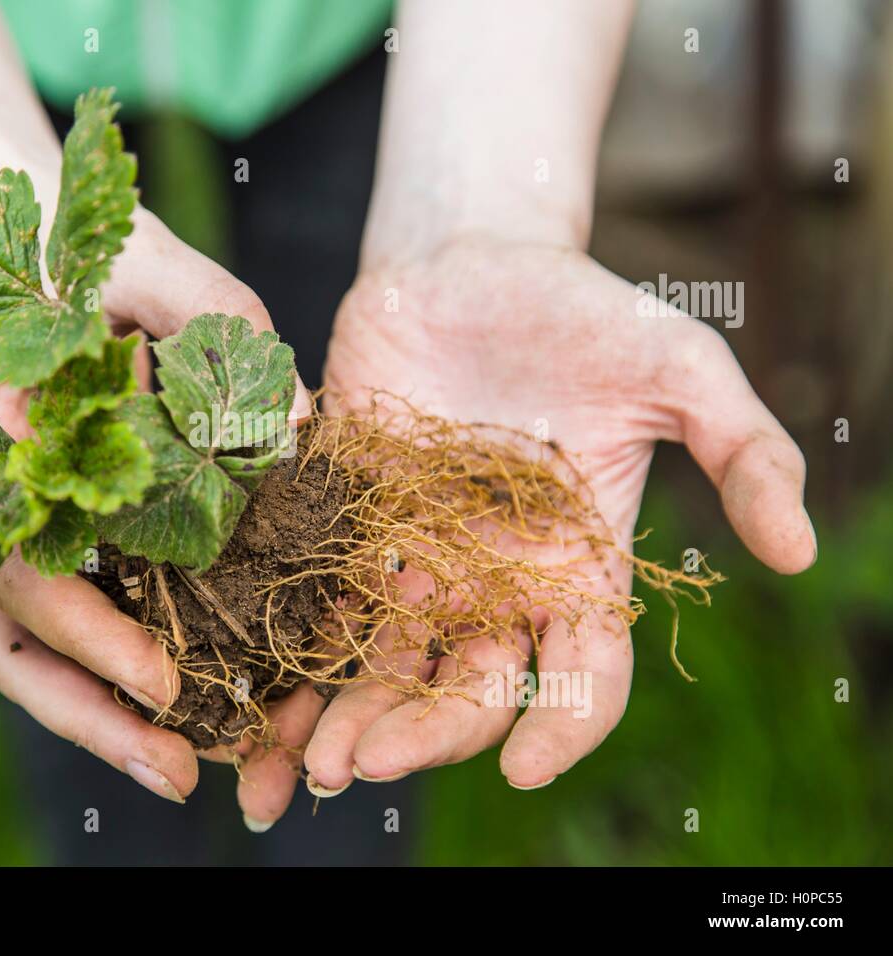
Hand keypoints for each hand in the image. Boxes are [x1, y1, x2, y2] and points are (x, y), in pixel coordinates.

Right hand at [0, 209, 311, 805]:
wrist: (23, 242)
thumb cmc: (80, 246)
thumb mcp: (148, 261)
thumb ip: (218, 321)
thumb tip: (305, 426)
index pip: (16, 558)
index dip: (86, 630)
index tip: (165, 681)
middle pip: (10, 632)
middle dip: (92, 709)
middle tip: (180, 773)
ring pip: (21, 648)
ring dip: (92, 714)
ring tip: (177, 772)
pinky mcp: (25, 537)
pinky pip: (47, 625)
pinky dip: (98, 673)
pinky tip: (166, 707)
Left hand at [305, 232, 814, 792]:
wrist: (468, 261)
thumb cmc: (580, 311)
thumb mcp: (678, 367)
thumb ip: (743, 449)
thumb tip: (801, 552)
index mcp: (575, 564)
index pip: (581, 677)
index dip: (563, 730)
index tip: (527, 769)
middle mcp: (494, 578)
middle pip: (469, 687)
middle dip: (427, 733)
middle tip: (371, 764)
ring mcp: (416, 557)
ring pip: (389, 663)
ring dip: (353, 717)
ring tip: (312, 758)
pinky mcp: (345, 521)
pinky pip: (320, 599)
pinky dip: (296, 650)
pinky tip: (262, 698)